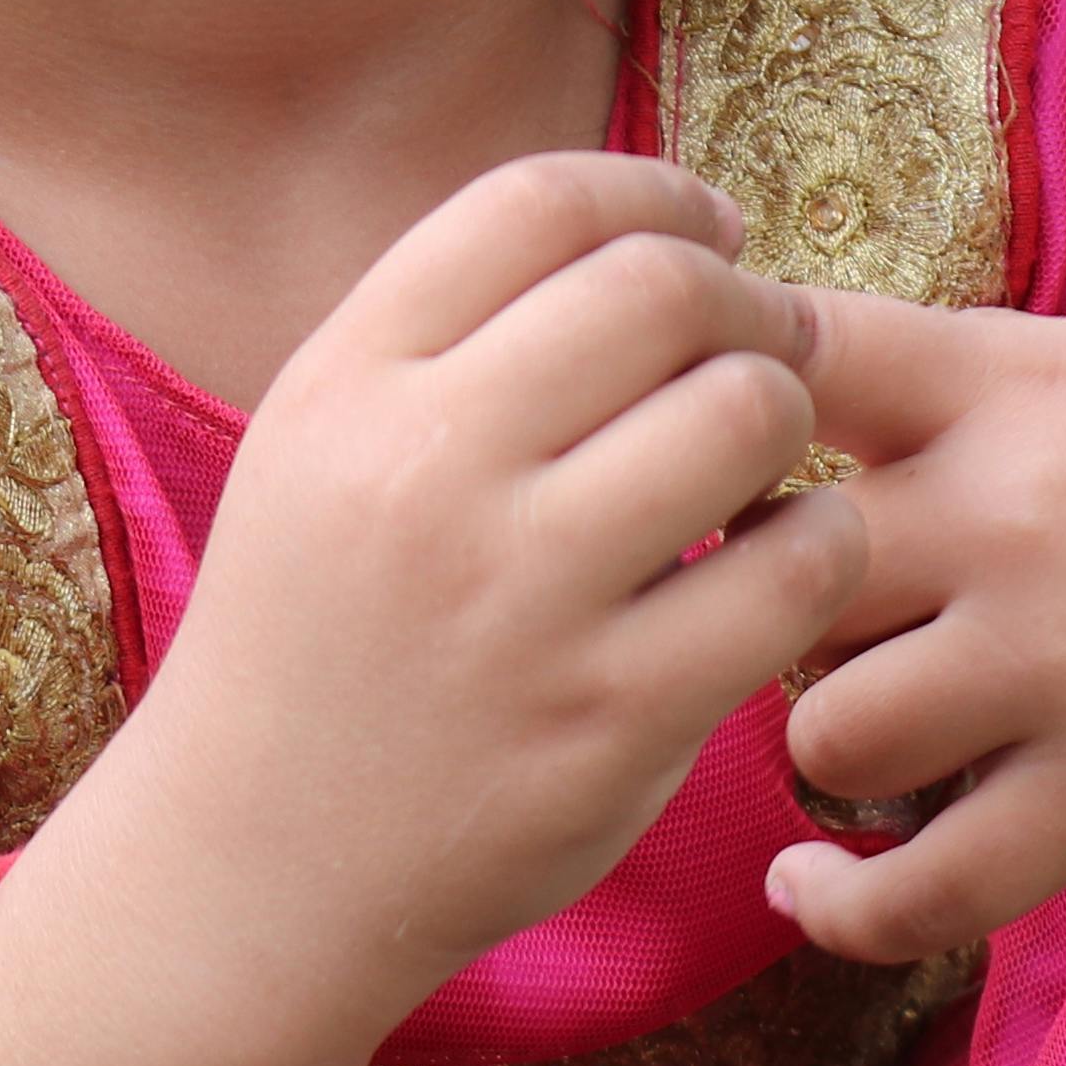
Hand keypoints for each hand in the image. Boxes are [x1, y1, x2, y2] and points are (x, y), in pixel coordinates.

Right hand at [0, 156, 867, 1065]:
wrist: (248, 873)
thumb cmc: (316, 636)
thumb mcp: (320, 448)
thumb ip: (453, 331)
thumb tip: (667, 227)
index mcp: (345, 389)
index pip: (536, 202)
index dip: (658, 192)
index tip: (708, 232)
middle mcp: (423, 475)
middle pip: (660, 287)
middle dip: (746, 297)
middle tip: (764, 343)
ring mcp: (520, 602)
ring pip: (745, 410)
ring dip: (787, 411)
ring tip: (763, 458)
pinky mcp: (610, 722)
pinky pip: (792, 573)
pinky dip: (817, 544)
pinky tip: (779, 564)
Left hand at [763, 302, 1065, 1065]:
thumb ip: (945, 374)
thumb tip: (757, 365)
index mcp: (1009, 379)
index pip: (789, 349)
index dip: (697, 396)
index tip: (682, 446)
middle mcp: (1018, 510)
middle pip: (766, 565)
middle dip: (748, 611)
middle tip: (779, 634)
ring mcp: (1061, 660)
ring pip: (819, 733)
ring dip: (812, 752)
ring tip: (855, 743)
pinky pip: (913, 888)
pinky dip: (838, 909)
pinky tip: (815, 892)